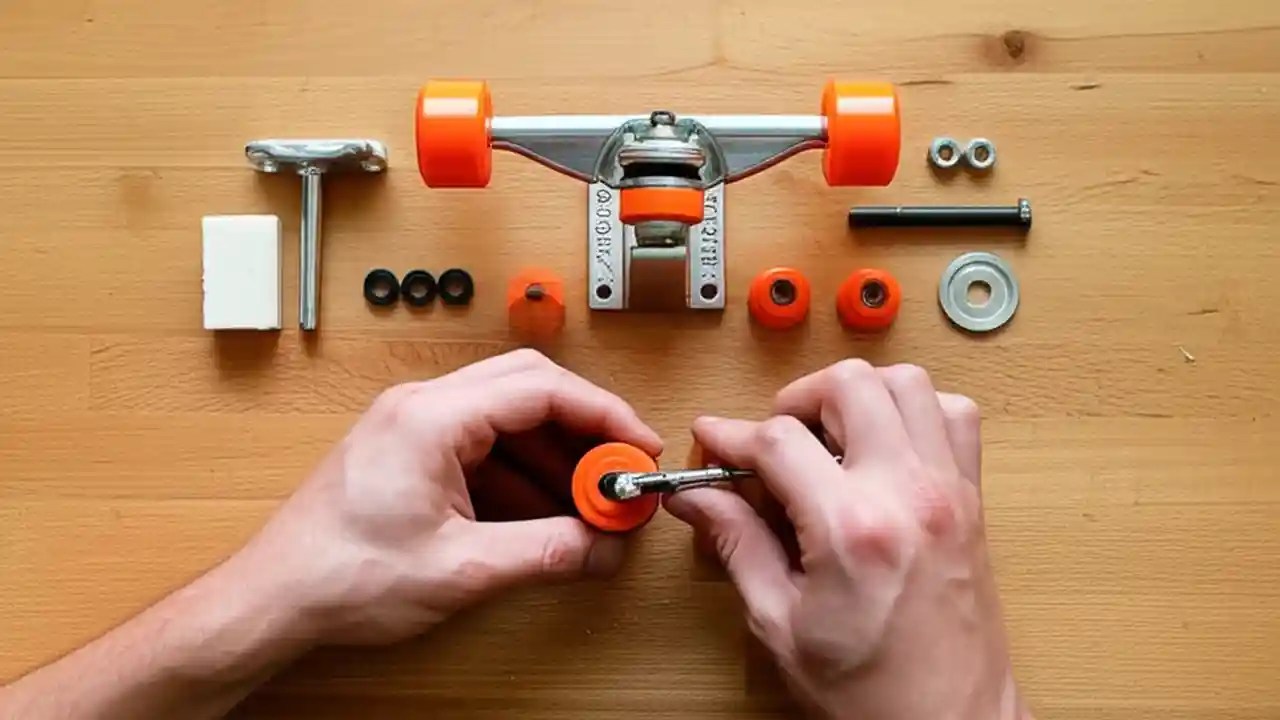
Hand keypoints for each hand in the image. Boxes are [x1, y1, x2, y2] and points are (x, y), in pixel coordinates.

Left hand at [231, 349, 662, 645]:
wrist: (275, 598)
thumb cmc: (340, 574)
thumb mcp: (461, 569)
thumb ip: (544, 552)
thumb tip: (601, 546)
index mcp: (431, 417)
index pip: (540, 388)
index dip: (602, 413)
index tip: (636, 446)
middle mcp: (422, 407)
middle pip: (529, 388)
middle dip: (585, 427)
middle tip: (621, 468)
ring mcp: (414, 427)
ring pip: (509, 416)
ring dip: (556, 454)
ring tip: (591, 500)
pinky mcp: (412, 453)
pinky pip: (484, 444)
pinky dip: (524, 471)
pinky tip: (547, 511)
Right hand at [665, 361, 1029, 719]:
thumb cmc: (872, 692)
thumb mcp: (780, 622)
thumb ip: (737, 544)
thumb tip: (696, 497)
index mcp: (852, 528)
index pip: (779, 440)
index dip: (731, 434)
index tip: (711, 442)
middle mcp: (908, 494)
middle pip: (848, 385)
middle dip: (797, 400)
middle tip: (773, 439)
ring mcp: (948, 490)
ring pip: (907, 383)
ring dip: (858, 394)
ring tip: (828, 435)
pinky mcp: (971, 499)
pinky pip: (953, 415)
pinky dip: (914, 410)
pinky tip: (883, 445)